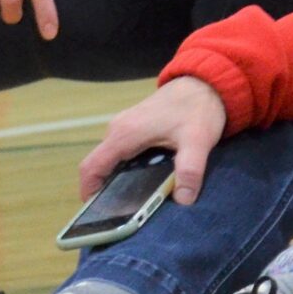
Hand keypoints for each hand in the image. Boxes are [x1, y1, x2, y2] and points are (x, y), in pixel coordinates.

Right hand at [80, 76, 226, 204]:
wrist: (204, 81)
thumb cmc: (197, 108)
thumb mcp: (198, 141)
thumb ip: (190, 170)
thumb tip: (184, 200)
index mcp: (124, 135)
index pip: (92, 167)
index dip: (88, 190)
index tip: (93, 212)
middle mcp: (117, 130)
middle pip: (98, 164)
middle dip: (102, 188)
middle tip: (117, 211)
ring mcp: (123, 126)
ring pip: (109, 158)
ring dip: (113, 178)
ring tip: (130, 199)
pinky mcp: (132, 126)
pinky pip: (119, 151)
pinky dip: (122, 168)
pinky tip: (141, 179)